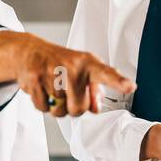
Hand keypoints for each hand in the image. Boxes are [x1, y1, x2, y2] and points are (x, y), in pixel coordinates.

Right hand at [0, 31, 135, 116]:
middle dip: (72, 108)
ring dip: (56, 106)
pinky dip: (42, 104)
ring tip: (53, 89)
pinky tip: (41, 89)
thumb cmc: (62, 63)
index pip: (106, 74)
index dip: (118, 82)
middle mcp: (72, 66)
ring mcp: (51, 72)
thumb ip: (94, 91)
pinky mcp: (34, 78)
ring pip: (58, 110)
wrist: (30, 50)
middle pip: (78, 108)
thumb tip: (96, 110)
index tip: (130, 87)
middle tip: (67, 95)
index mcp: (88, 63)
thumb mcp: (82, 70)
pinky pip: (42, 107)